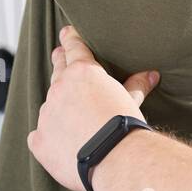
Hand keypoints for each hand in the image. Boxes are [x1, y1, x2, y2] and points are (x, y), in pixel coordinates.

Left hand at [27, 25, 159, 190]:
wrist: (111, 157)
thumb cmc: (124, 126)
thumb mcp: (131, 101)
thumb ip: (137, 85)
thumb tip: (152, 75)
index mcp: (83, 73)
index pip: (75, 48)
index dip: (71, 39)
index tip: (66, 33)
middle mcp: (59, 89)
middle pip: (57, 70)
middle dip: (59, 61)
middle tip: (57, 53)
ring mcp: (46, 114)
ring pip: (50, 104)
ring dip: (57, 105)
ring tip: (67, 111)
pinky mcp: (39, 140)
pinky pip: (39, 134)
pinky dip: (47, 135)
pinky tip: (56, 140)